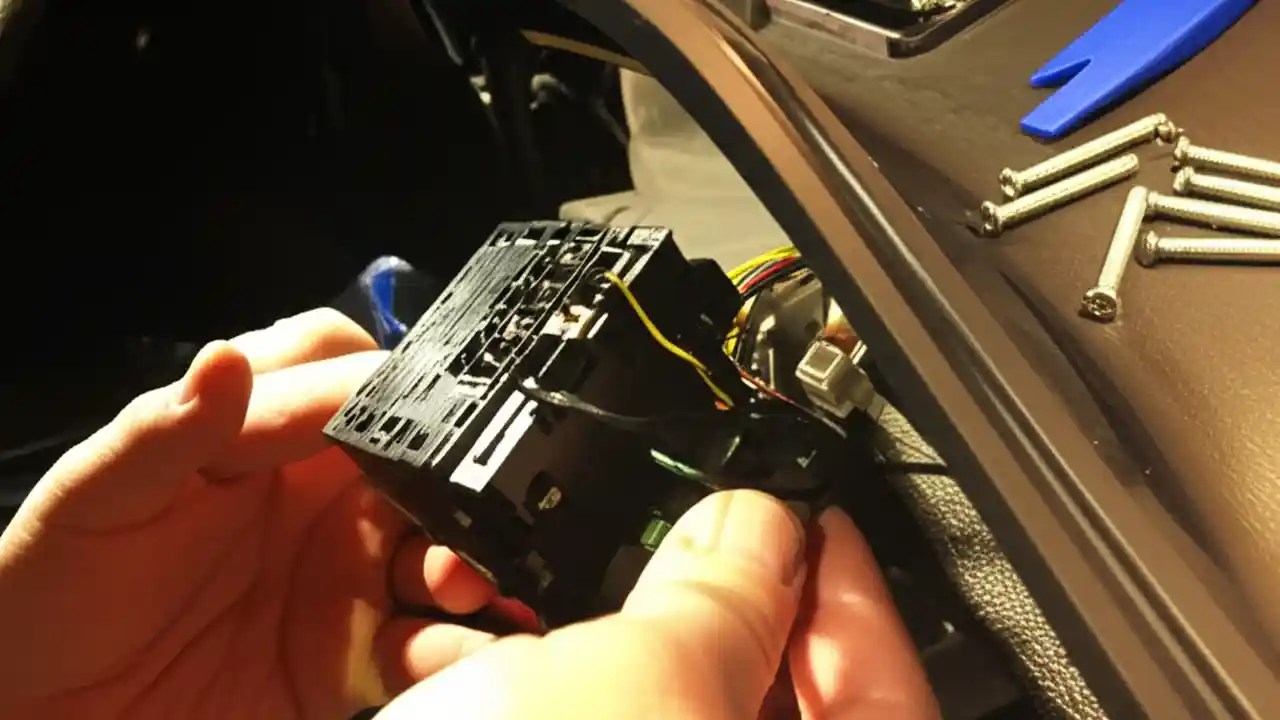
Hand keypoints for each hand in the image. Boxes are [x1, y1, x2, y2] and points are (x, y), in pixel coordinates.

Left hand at [0, 310, 498, 718]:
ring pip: (440, 547)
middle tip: (469, 494)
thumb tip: (228, 359)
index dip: (383, 383)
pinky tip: (466, 648)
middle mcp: (321, 493)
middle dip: (460, 471)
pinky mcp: (358, 656)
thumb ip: (161, 431)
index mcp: (260, 432)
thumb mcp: (89, 501)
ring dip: (468, 559)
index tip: (410, 410)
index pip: (343, 370)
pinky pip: (426, 643)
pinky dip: (461, 646)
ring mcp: (346, 574)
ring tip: (460, 583)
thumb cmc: (50, 590)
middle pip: (421, 457)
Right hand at [378, 490, 939, 718]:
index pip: (893, 712)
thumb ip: (725, 602)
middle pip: (764, 712)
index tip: (811, 520)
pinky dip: (551, 691)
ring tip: (584, 571)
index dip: (862, 603)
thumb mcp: (639, 698)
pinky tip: (488, 649)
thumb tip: (762, 529)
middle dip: (730, 613)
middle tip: (701, 525)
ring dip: (620, 646)